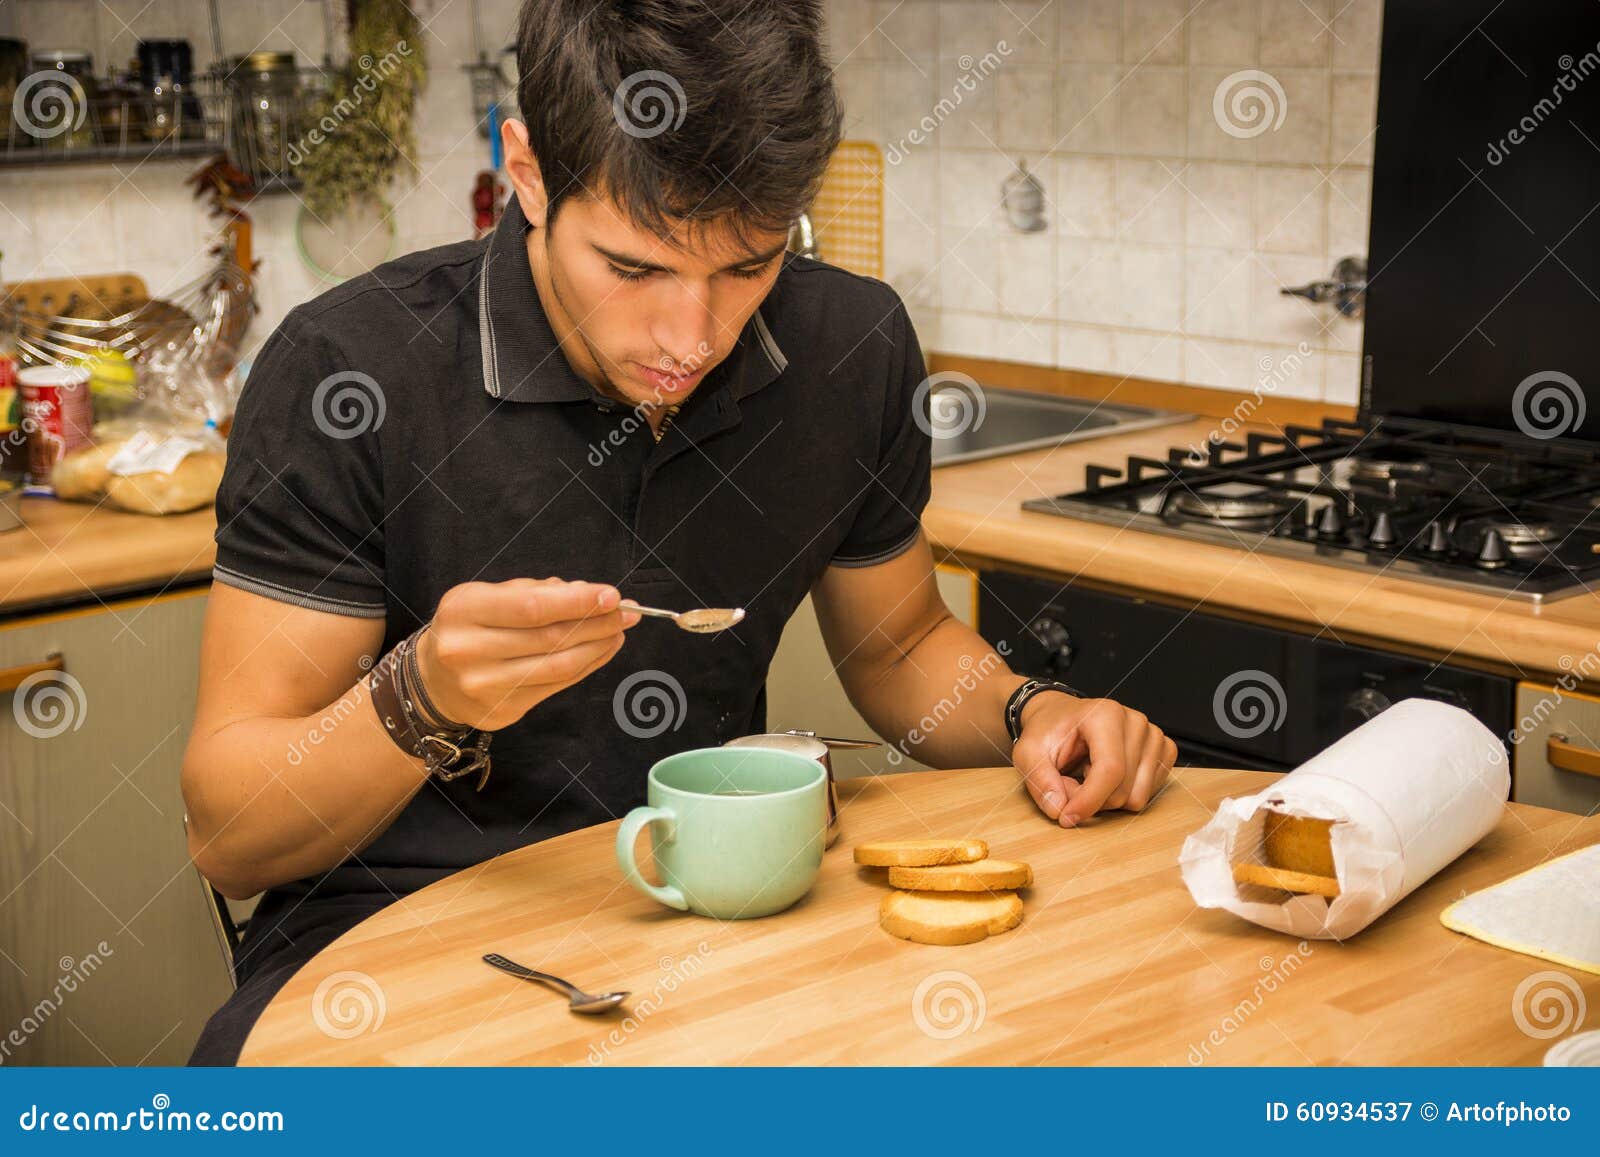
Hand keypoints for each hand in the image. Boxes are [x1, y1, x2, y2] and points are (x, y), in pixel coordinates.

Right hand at [414, 578, 640, 730]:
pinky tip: (602, 651)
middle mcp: (469, 651)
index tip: (612, 596)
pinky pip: (556, 686)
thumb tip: (592, 595)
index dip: (578, 602)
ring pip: (558, 666)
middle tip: (627, 612)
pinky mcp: (503, 711)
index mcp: (464, 611)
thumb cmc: (471, 627)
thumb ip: (537, 592)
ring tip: (619, 631)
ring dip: (598, 647)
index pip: (533, 608)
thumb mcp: (490, 596)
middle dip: (597, 623)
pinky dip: (586, 666)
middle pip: (550, 638)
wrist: (434, 680)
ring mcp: (485, 686)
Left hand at [1011, 692, 1176, 826]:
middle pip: (1123, 789)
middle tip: (1069, 783)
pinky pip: (1148, 793)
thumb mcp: (1028, 753)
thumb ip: (1040, 780)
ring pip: (1137, 797)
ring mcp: (1154, 736)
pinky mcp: (1163, 751)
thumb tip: (1059, 809)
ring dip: (1106, 799)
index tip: (1067, 818)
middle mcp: (1136, 722)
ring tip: (1087, 776)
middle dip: (1091, 800)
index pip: (1110, 770)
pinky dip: (1124, 794)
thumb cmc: (1048, 733)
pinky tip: (1106, 776)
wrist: (1062, 717)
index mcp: (1106, 715)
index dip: (1089, 801)